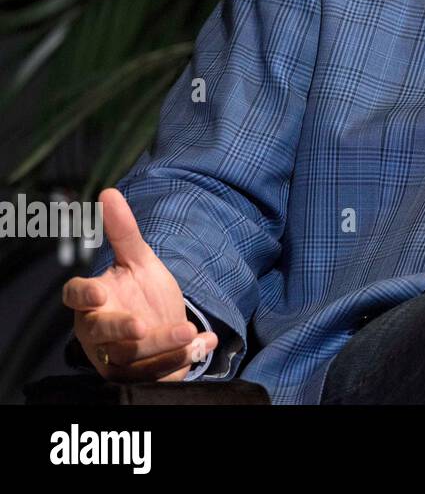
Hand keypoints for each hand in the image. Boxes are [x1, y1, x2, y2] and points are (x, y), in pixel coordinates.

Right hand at [62, 188, 218, 382]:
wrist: (165, 330)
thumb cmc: (141, 294)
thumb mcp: (139, 261)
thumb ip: (123, 232)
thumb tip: (108, 192)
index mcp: (92, 302)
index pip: (75, 297)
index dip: (82, 296)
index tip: (98, 293)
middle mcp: (99, 333)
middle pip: (101, 333)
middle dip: (120, 330)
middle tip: (141, 325)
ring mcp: (118, 358)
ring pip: (132, 356)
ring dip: (161, 346)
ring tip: (190, 334)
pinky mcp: (138, 377)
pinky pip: (156, 372)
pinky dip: (181, 359)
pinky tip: (204, 343)